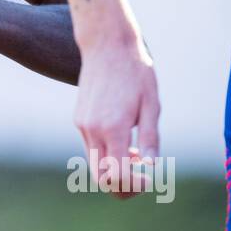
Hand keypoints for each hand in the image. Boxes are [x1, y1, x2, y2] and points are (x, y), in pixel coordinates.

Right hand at [74, 39, 159, 198]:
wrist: (106, 44)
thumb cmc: (135, 72)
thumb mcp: (152, 104)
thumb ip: (150, 138)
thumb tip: (151, 166)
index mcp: (113, 127)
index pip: (118, 174)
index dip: (134, 185)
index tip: (149, 178)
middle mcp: (92, 129)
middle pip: (101, 177)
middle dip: (121, 186)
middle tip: (142, 180)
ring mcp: (82, 125)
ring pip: (95, 164)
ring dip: (115, 169)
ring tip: (137, 154)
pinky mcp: (79, 119)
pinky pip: (91, 148)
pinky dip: (107, 154)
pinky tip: (124, 140)